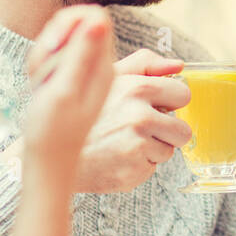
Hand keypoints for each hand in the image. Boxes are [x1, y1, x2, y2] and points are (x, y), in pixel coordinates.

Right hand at [21, 6, 114, 164]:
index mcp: (102, 65)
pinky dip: (40, 69)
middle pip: (74, 25)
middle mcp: (98, 64)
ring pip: (59, 41)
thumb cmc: (53, 130)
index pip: (94, 16)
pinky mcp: (69, 76)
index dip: (68, 23)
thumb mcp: (65, 90)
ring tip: (41, 88)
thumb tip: (99, 20)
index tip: (53, 48)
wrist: (47, 158)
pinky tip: (39, 89)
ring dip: (42, 60)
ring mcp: (83, 70)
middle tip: (43, 77)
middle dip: (50, 44)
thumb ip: (81, 54)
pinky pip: (51, 58)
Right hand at [74, 49, 193, 193]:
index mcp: (137, 89)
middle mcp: (139, 117)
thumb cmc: (84, 112)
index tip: (158, 106)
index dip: (171, 102)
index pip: (183, 95)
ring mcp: (136, 146)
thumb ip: (145, 64)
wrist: (53, 148)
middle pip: (182, 130)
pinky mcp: (132, 171)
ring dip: (151, 149)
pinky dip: (138, 165)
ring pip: (168, 151)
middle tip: (142, 130)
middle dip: (167, 132)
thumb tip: (178, 65)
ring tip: (123, 141)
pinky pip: (151, 169)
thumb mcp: (108, 76)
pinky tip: (117, 156)